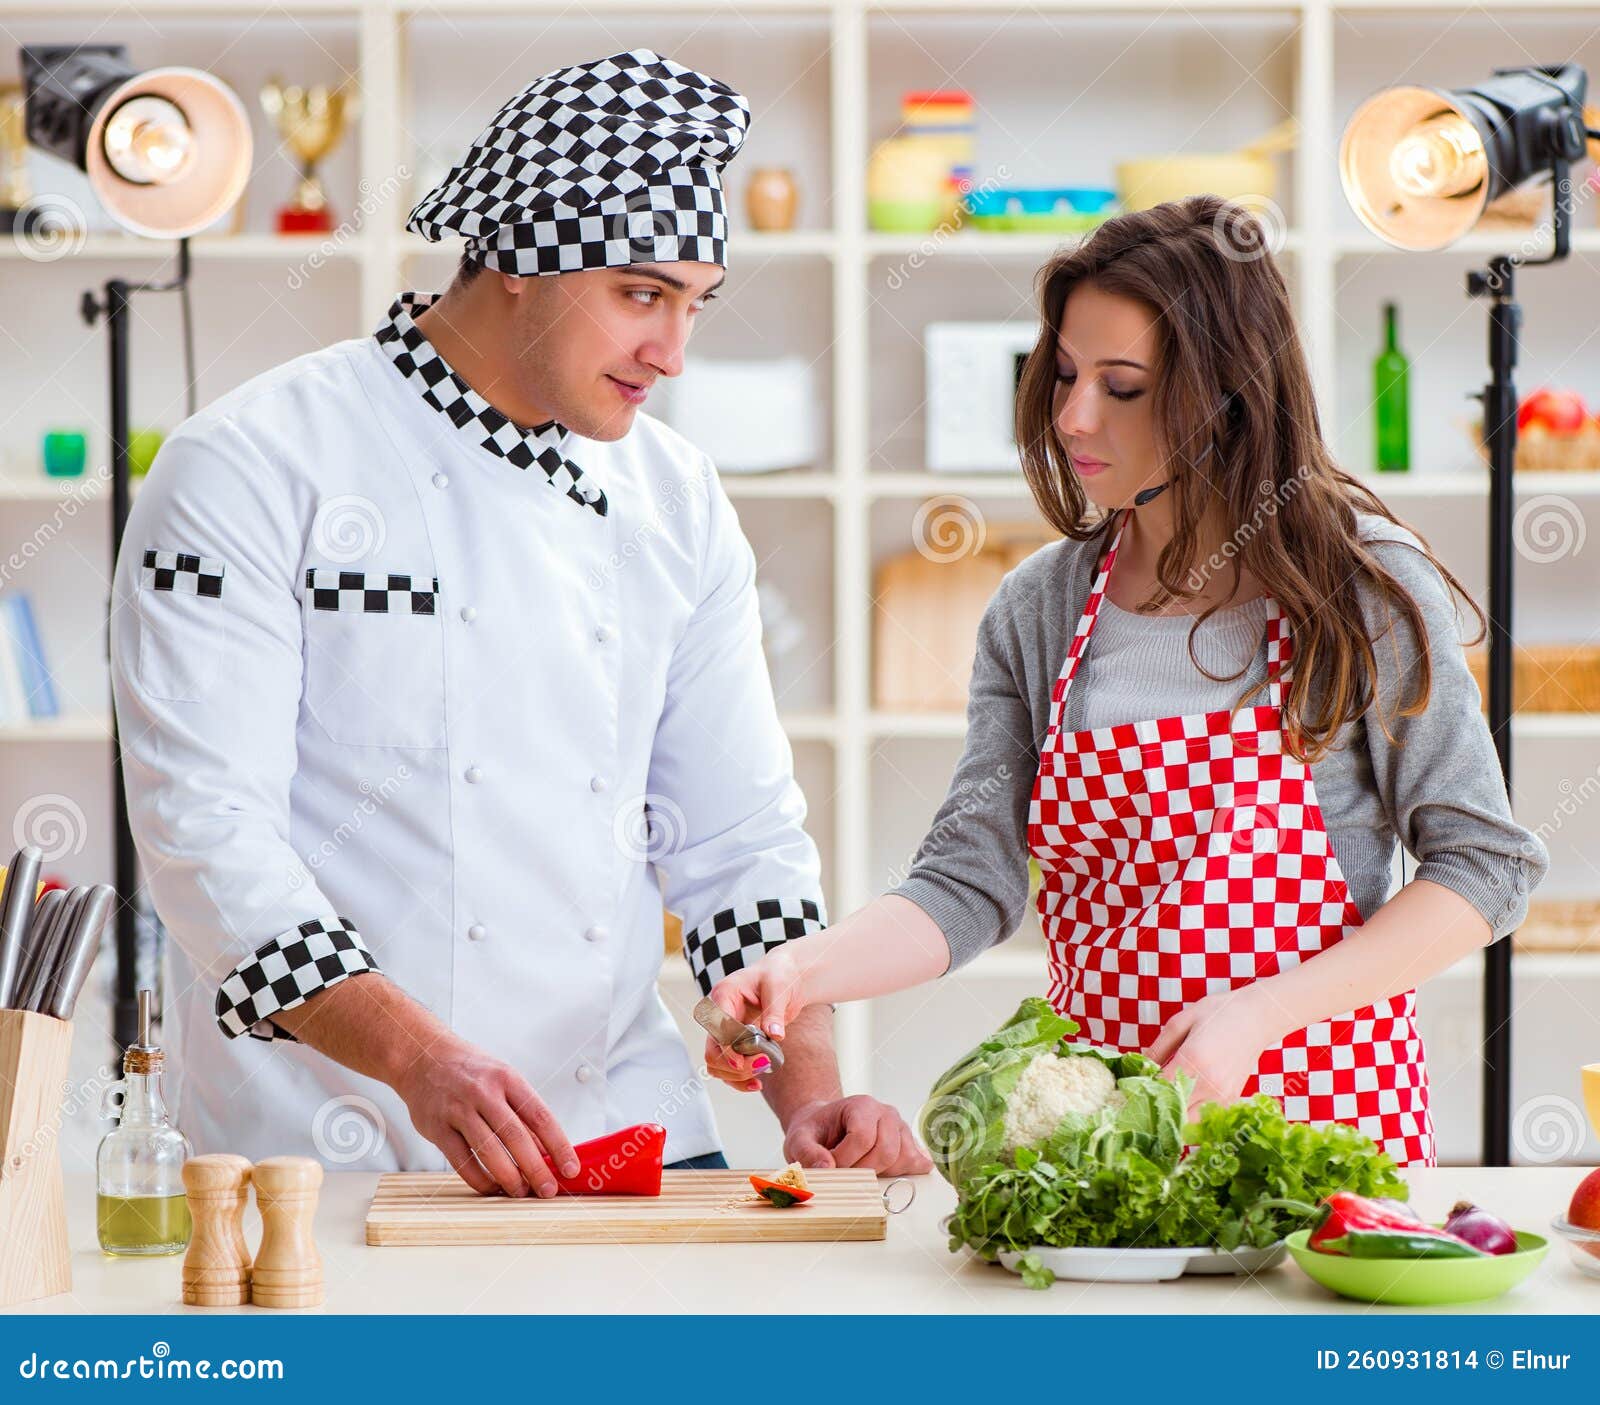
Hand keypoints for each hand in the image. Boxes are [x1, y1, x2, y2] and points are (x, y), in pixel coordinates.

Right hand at [393, 1035, 578, 1198]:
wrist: (423, 1057)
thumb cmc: (472, 1071)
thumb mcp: (503, 1079)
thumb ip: (522, 1113)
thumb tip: (547, 1151)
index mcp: (507, 1078)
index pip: (540, 1116)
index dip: (559, 1145)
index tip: (571, 1167)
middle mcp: (483, 1092)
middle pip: (516, 1136)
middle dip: (536, 1168)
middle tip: (548, 1190)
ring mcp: (458, 1110)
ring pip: (489, 1151)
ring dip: (509, 1178)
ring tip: (521, 1192)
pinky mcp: (437, 1128)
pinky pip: (462, 1161)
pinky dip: (480, 1179)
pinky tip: (492, 1187)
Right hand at [703, 947, 808, 1091]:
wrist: (785, 976)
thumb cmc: (779, 974)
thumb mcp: (779, 987)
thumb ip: (775, 1011)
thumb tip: (775, 1035)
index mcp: (724, 995)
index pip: (717, 1028)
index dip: (727, 1049)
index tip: (741, 1064)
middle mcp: (718, 1014)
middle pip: (712, 1051)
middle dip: (735, 1065)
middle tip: (763, 1065)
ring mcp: (723, 1029)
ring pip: (716, 1064)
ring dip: (737, 1075)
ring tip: (763, 1071)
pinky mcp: (733, 1041)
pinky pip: (727, 1067)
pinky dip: (739, 1079)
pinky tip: (756, 1083)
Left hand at [781, 1095, 932, 1176]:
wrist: (825, 1125)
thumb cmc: (815, 1130)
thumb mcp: (799, 1138)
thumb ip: (807, 1152)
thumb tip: (826, 1168)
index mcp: (861, 1105)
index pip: (862, 1138)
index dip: (846, 1159)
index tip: (831, 1167)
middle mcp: (885, 1113)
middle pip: (885, 1150)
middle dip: (863, 1170)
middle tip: (845, 1172)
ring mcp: (899, 1128)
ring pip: (901, 1158)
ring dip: (880, 1173)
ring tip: (859, 1169)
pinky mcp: (907, 1143)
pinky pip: (913, 1162)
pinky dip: (903, 1171)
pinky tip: (887, 1174)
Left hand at [1146, 987, 1280, 1113]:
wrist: (1257, 1017)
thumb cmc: (1218, 1013)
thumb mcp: (1181, 1021)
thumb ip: (1158, 1047)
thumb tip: (1139, 1066)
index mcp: (1193, 1060)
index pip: (1158, 1089)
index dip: (1141, 1092)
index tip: (1129, 1090)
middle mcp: (1209, 1083)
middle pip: (1173, 1112)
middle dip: (1156, 1108)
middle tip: (1143, 1100)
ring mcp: (1223, 1095)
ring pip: (1190, 1123)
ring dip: (1174, 1116)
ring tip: (1163, 1102)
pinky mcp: (1232, 1099)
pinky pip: (1207, 1119)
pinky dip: (1192, 1115)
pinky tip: (1183, 1101)